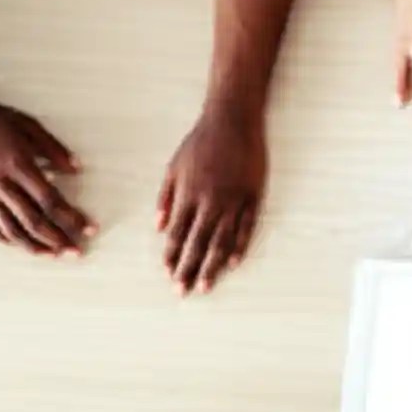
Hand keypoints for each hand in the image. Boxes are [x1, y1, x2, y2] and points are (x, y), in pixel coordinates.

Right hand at [0, 96, 94, 255]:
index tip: (89, 229)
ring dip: (34, 246)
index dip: (72, 218)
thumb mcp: (29, 125)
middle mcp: (1, 182)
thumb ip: (54, 149)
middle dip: (58, 239)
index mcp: (19, 164)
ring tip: (53, 256)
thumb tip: (77, 169)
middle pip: (33, 220)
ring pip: (11, 229)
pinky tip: (23, 244)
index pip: (50, 200)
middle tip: (77, 253)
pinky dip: (7, 238)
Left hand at [157, 106, 264, 294]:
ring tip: (206, 286)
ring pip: (221, 240)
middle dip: (189, 269)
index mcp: (189, 194)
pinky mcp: (253, 196)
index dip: (172, 255)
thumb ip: (166, 198)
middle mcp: (210, 201)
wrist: (233, 120)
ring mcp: (233, 200)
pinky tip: (233, 263)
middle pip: (197, 243)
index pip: (178, 233)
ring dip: (211, 265)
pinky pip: (246, 227)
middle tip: (183, 291)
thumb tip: (159, 227)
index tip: (168, 273)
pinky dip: (239, 246)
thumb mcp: (174, 167)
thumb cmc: (201, 142)